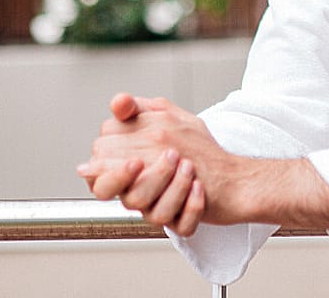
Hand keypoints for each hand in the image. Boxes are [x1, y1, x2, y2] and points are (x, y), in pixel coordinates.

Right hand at [78, 93, 218, 234]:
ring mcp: (161, 211)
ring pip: (157, 215)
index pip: (101, 183)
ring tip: (190, 166)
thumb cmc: (187, 142)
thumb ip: (136, 109)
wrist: (227, 164)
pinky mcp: (183, 221)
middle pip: (130, 200)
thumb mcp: (161, 116)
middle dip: (150, 179)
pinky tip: (199, 188)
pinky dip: (192, 208)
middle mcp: (140, 195)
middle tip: (171, 156)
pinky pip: (183, 226)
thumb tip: (119, 102)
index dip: (115, 175)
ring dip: (175, 188)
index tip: (135, 159)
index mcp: (127, 174)